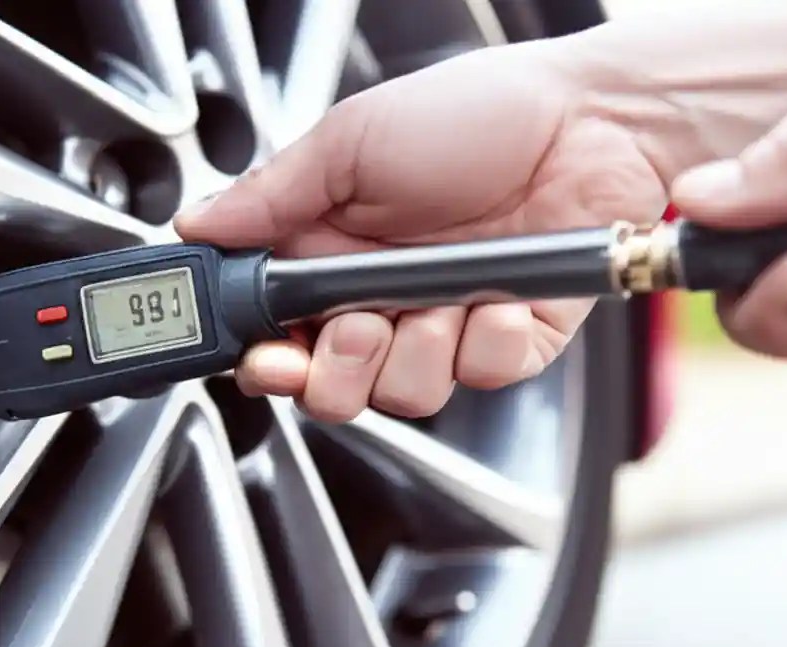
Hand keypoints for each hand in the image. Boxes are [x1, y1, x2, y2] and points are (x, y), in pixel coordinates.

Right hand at [175, 44, 665, 422]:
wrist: (590, 116)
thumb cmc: (475, 112)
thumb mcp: (351, 141)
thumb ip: (271, 195)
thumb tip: (196, 225)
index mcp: (332, 251)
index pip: (280, 334)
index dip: (270, 361)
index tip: (271, 357)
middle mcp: (384, 296)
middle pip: (336, 386)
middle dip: (339, 371)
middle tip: (358, 324)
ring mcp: (447, 322)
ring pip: (405, 394)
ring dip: (416, 353)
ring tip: (436, 301)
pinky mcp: (512, 340)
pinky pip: (484, 377)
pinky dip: (489, 343)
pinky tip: (498, 299)